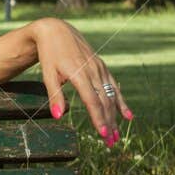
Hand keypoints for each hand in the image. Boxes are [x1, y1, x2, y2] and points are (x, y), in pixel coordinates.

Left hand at [32, 18, 132, 147]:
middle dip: (109, 123)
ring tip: (117, 136)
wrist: (57, 31)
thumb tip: (59, 117)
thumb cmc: (49, 55)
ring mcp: (100, 68)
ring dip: (115, 117)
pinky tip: (128, 116)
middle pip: (104, 101)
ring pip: (111, 96)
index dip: (98, 118)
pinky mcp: (102, 67)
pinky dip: (121, 102)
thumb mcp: (47, 74)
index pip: (92, 100)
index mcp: (79, 73)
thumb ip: (54, 95)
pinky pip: (114, 87)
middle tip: (111, 143)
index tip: (103, 134)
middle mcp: (93, 71)